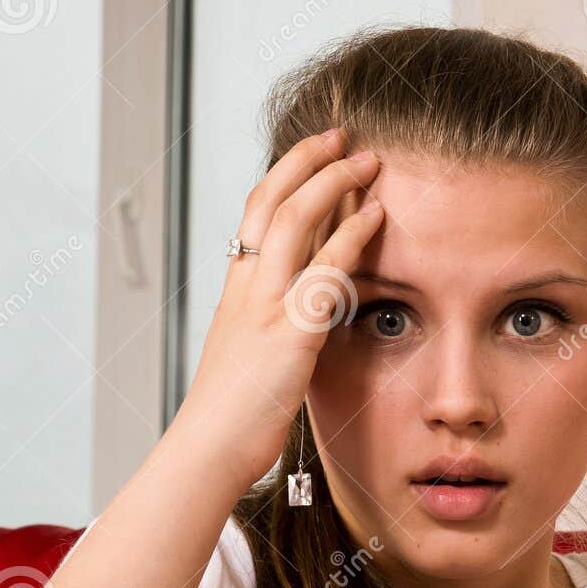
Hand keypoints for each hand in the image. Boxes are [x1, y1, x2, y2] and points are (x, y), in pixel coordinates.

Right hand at [170, 127, 383, 487]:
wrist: (209, 449)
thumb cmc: (230, 416)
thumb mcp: (250, 358)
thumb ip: (272, 329)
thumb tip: (300, 320)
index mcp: (236, 291)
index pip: (255, 212)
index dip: (285, 175)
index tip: (314, 154)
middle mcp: (247, 288)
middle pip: (272, 200)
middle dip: (309, 160)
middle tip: (344, 138)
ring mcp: (266, 306)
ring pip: (295, 220)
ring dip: (334, 182)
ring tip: (367, 162)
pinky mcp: (290, 334)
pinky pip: (324, 271)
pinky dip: (352, 237)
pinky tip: (377, 217)